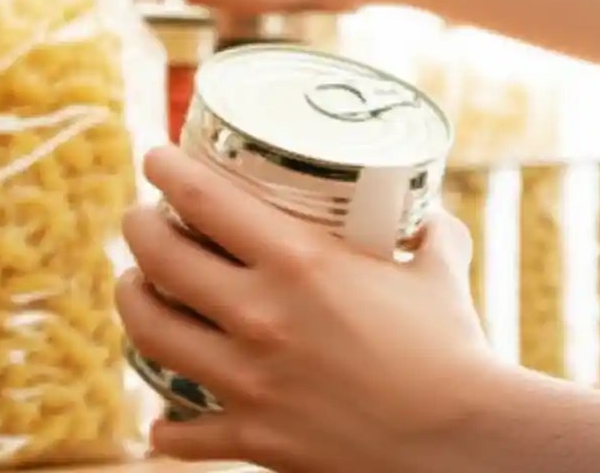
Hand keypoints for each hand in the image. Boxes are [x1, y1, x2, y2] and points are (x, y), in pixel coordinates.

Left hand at [117, 147, 498, 471]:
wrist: (467, 446)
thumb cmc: (456, 352)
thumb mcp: (439, 272)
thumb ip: (426, 236)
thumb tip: (428, 216)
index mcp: (299, 263)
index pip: (204, 199)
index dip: (166, 170)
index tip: (153, 156)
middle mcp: (260, 316)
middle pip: (159, 260)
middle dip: (137, 230)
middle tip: (138, 219)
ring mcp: (249, 379)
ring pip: (152, 333)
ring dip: (132, 305)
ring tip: (133, 289)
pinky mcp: (255, 437)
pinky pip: (188, 434)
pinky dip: (169, 431)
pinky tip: (160, 425)